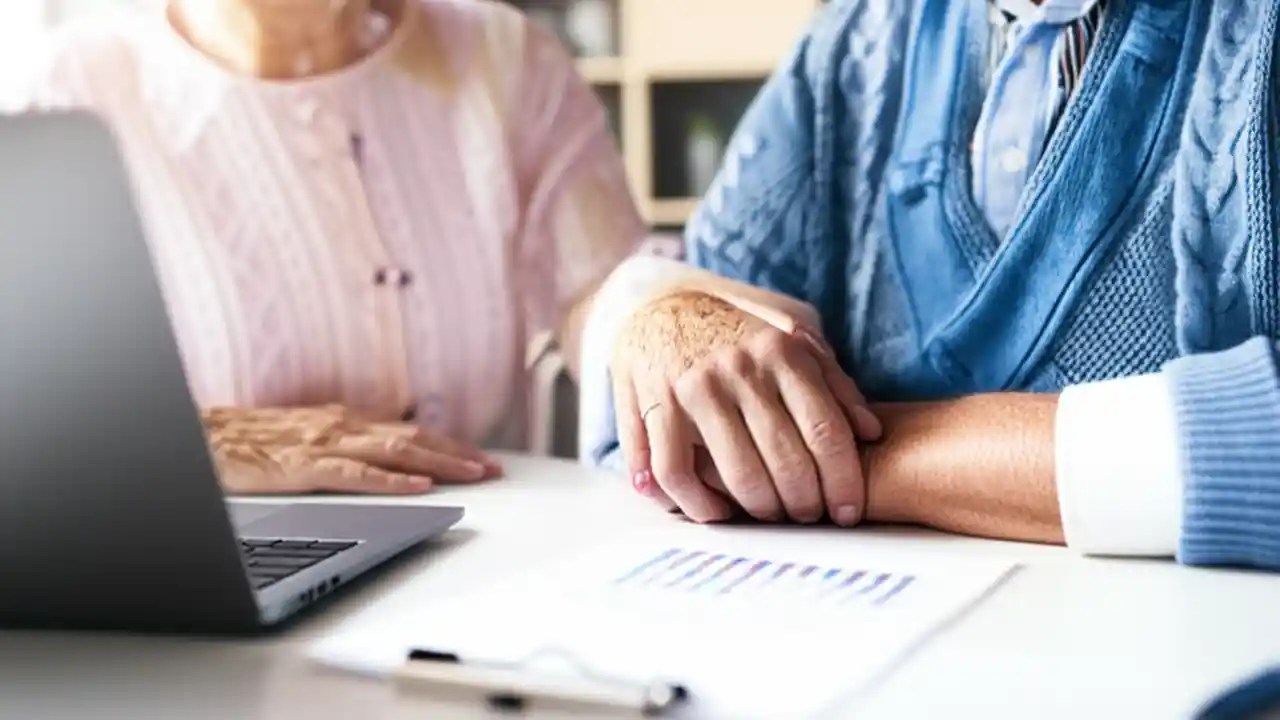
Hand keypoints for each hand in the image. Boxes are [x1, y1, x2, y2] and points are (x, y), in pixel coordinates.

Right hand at [203, 405, 503, 494]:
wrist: (201, 437)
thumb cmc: (250, 441)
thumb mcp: (307, 439)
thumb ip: (344, 447)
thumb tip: (384, 459)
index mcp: (344, 421)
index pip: (409, 432)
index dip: (449, 446)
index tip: (482, 460)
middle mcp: (341, 425)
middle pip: (413, 438)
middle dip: (458, 454)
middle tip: (495, 470)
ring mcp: (324, 443)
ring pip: (395, 451)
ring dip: (439, 463)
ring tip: (473, 475)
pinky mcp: (304, 466)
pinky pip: (354, 473)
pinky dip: (390, 480)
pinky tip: (416, 486)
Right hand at [611, 290, 880, 525]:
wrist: (657, 308)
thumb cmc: (735, 337)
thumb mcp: (791, 341)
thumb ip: (834, 382)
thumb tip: (871, 432)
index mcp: (781, 352)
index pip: (825, 429)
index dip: (843, 480)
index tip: (848, 511)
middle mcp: (739, 369)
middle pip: (786, 460)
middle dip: (804, 503)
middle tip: (809, 517)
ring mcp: (694, 388)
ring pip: (737, 473)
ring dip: (760, 509)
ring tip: (771, 515)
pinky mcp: (656, 406)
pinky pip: (675, 471)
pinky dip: (696, 503)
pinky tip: (715, 513)